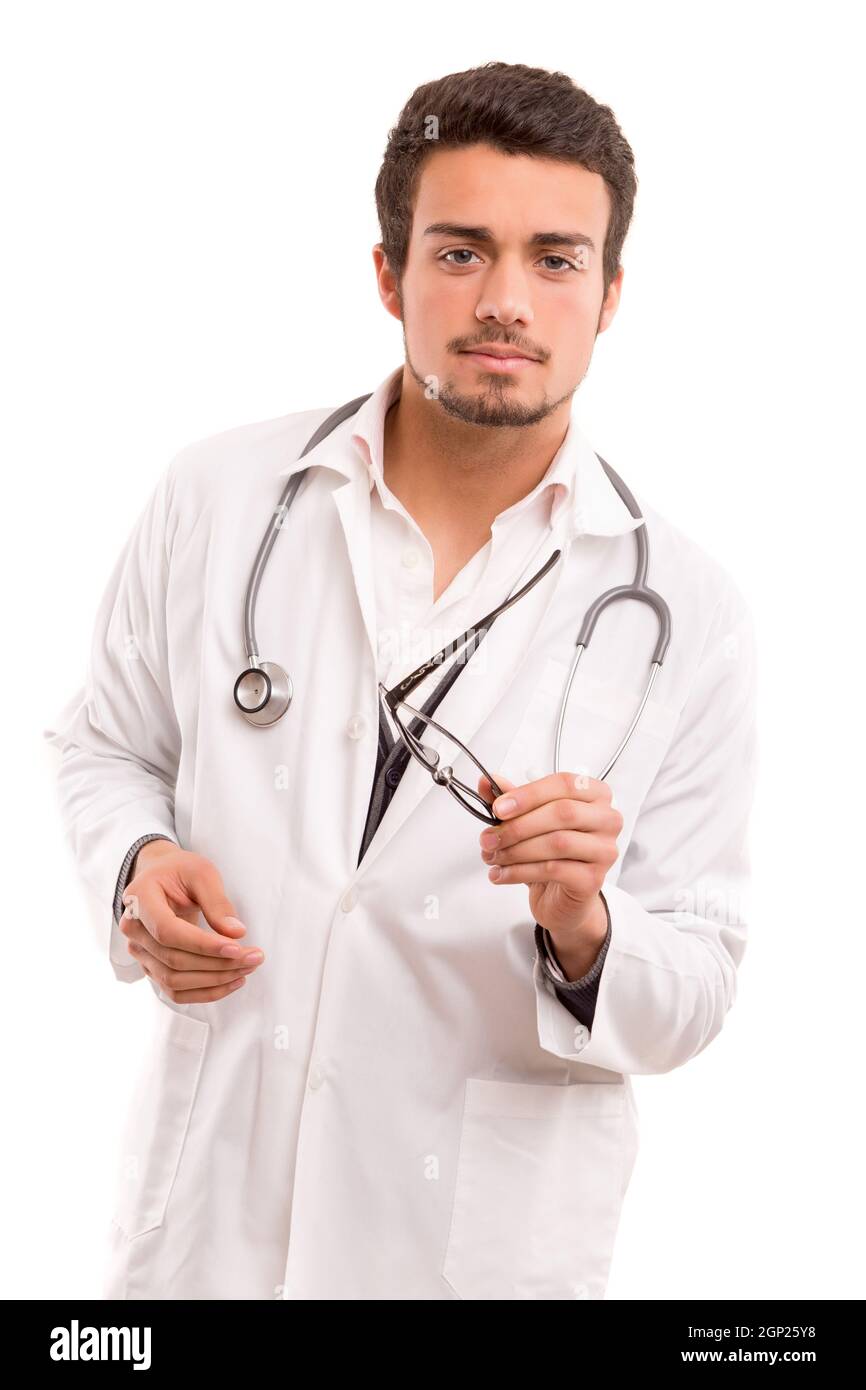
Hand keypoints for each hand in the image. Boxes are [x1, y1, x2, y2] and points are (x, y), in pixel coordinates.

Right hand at [119, 841, 264, 1002]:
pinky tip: (232, 981)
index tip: (236, 947)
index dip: (202, 944)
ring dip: (215, 980)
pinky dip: (205, 992)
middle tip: (254, 957)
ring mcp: (140, 952)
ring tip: (247, 967)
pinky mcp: (151, 967)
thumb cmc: (180, 871)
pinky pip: (176, 991)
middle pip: (174, 960)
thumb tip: (236, 934)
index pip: (167, 932)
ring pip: (174, 980)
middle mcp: (133, 929)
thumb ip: (217, 902)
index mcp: (139, 899)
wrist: (161, 878)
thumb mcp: (202, 873)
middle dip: (218, 963)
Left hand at [477, 769, 622, 958]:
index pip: (564, 784)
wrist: (562, 897)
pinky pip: (553, 870)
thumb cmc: (550, 852)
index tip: (498, 808)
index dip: (528, 794)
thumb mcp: (528, 821)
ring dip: (516, 850)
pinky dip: (520, 871)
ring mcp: (604, 850)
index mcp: (595, 794)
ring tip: (492, 856)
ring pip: (557, 842)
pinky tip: (501, 874)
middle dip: (518, 825)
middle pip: (562, 812)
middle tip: (489, 837)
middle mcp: (607, 819)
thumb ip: (510, 800)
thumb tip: (486, 782)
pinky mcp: (594, 879)